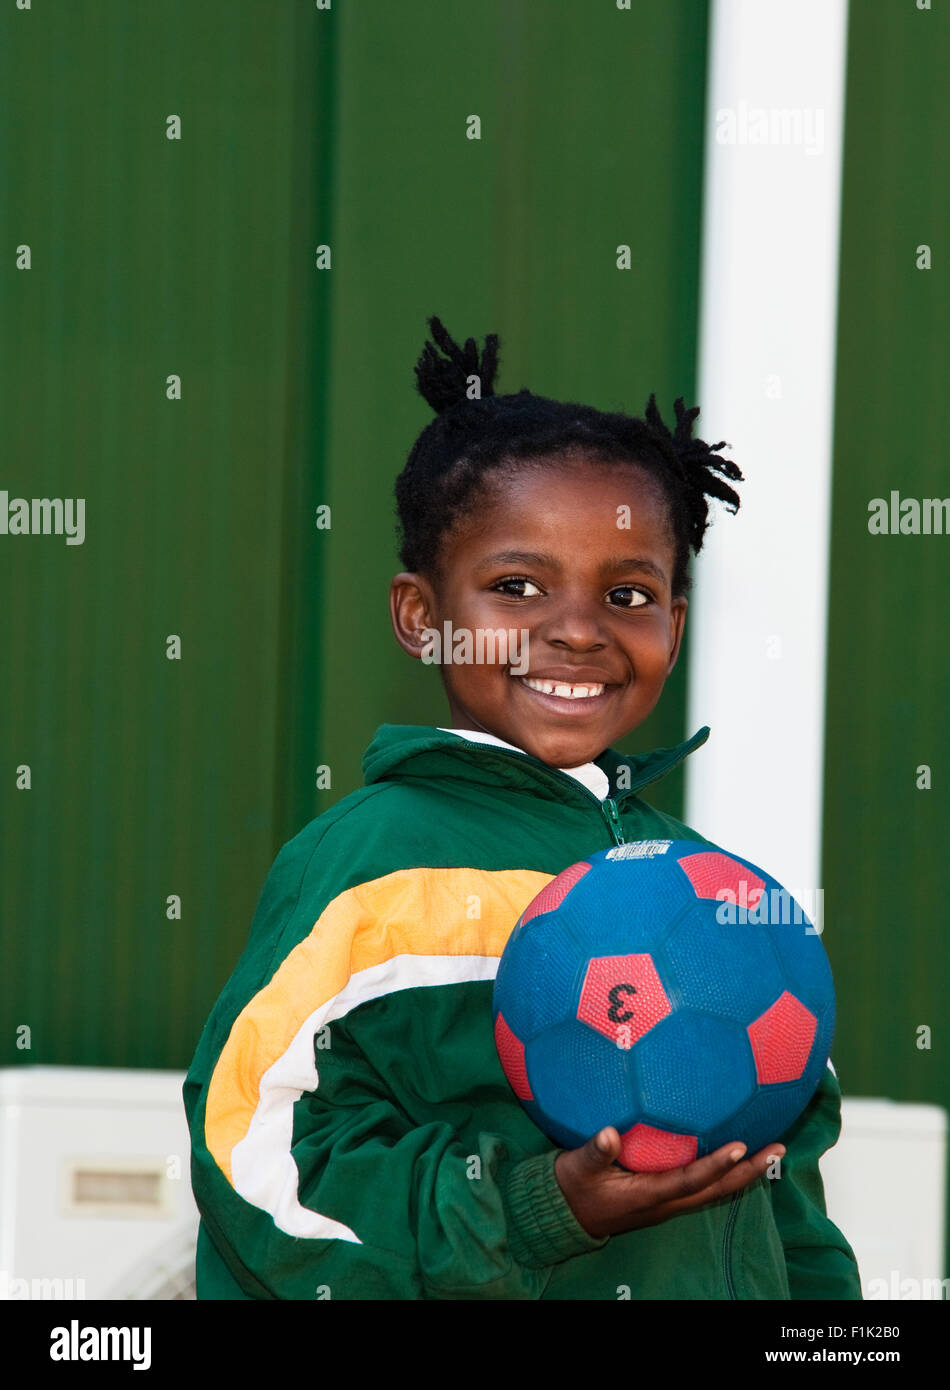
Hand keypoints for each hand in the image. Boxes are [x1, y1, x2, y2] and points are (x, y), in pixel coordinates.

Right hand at [554, 1128, 784, 1238]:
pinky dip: (726, 1174)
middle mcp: (666, 1202)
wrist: (566, 1214)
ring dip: (744, 1174)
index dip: (716, 1165)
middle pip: (716, 1190)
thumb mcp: (577, 1167)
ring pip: (714, 1191)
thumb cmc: (572, 1187)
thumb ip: (594, 1151)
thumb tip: (609, 1133)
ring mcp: (668, 1202)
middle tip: (778, 1149)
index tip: (740, 1146)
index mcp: (648, 1194)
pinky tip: (738, 1157)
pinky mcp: (665, 1197)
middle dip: (749, 1171)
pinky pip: (703, 1187)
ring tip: (771, 1153)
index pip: (690, 1179)